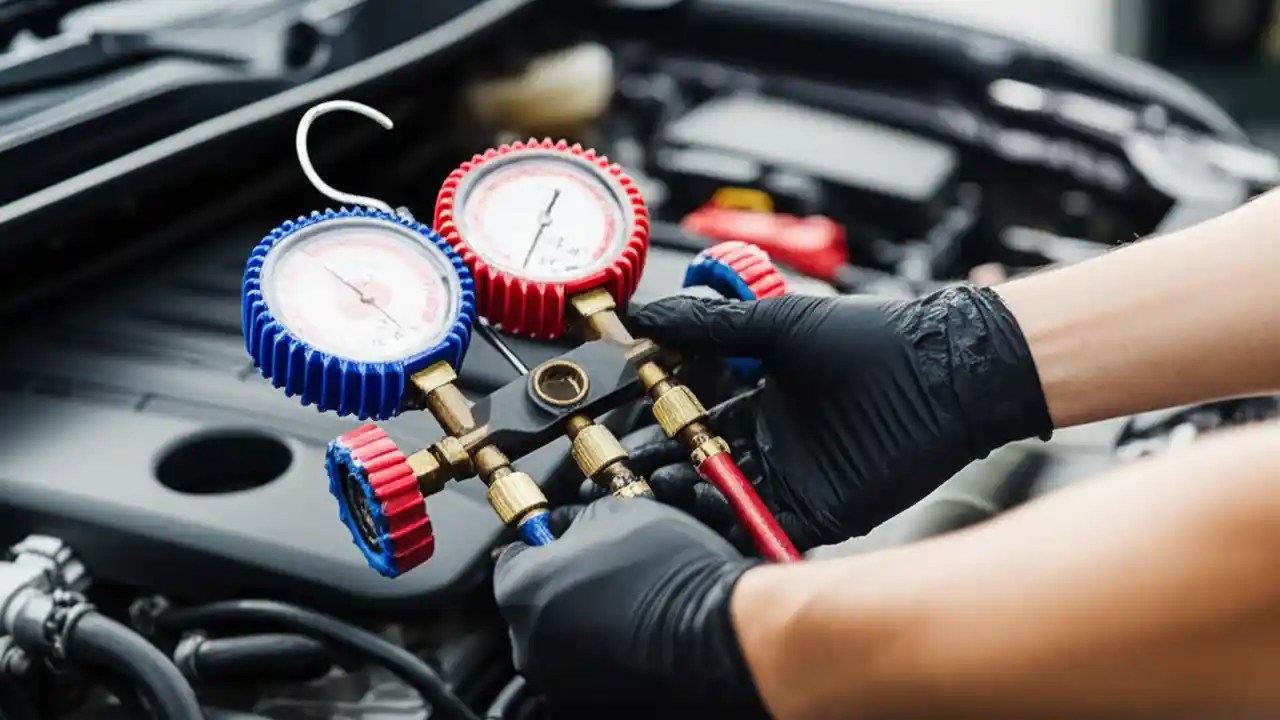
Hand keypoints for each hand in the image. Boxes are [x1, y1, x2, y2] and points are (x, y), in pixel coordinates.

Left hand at [493, 498, 765, 715]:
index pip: (513, 559)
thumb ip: (581, 519)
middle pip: (535, 609)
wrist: (724, 635)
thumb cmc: (673, 575)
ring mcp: (560, 686)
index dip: (543, 545)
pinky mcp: (592, 710)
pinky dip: (608, 661)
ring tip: (632, 608)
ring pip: (562, 647)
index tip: (564, 542)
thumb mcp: (620, 514)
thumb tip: (573, 526)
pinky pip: (589, 678)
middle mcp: (530, 647)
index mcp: (523, 592)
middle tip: (606, 573)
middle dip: (564, 590)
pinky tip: (641, 641)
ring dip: (585, 628)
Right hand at [617, 286, 1052, 550]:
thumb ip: (710, 324)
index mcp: (759, 400)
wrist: (944, 369)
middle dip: (661, 474)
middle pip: (701, 467)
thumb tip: (644, 316)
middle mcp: (772, 445)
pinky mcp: (820, 512)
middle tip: (621, 477)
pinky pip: (765, 527)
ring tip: (653, 497)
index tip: (618, 432)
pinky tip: (702, 519)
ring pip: (726, 501)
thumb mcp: (779, 324)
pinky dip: (733, 527)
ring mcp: (794, 481)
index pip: (692, 422)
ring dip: (689, 502)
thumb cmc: (872, 337)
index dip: (656, 430)